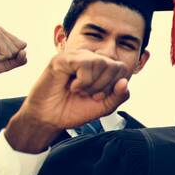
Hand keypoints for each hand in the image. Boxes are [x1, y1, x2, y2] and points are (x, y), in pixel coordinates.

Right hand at [0, 25, 27, 76]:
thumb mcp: (7, 64)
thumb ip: (19, 60)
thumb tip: (25, 52)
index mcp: (2, 32)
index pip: (22, 45)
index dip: (13, 55)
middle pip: (21, 47)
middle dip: (9, 56)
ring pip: (15, 50)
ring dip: (3, 57)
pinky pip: (8, 53)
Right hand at [7, 50, 130, 152]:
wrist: (50, 118)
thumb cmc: (74, 110)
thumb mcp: (104, 106)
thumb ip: (119, 96)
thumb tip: (125, 82)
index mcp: (101, 68)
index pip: (122, 68)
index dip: (116, 86)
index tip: (100, 97)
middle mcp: (90, 58)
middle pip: (114, 65)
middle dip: (105, 87)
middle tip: (89, 95)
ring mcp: (76, 56)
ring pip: (101, 62)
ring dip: (93, 84)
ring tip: (80, 91)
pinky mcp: (63, 58)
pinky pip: (85, 64)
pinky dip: (83, 81)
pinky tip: (72, 87)